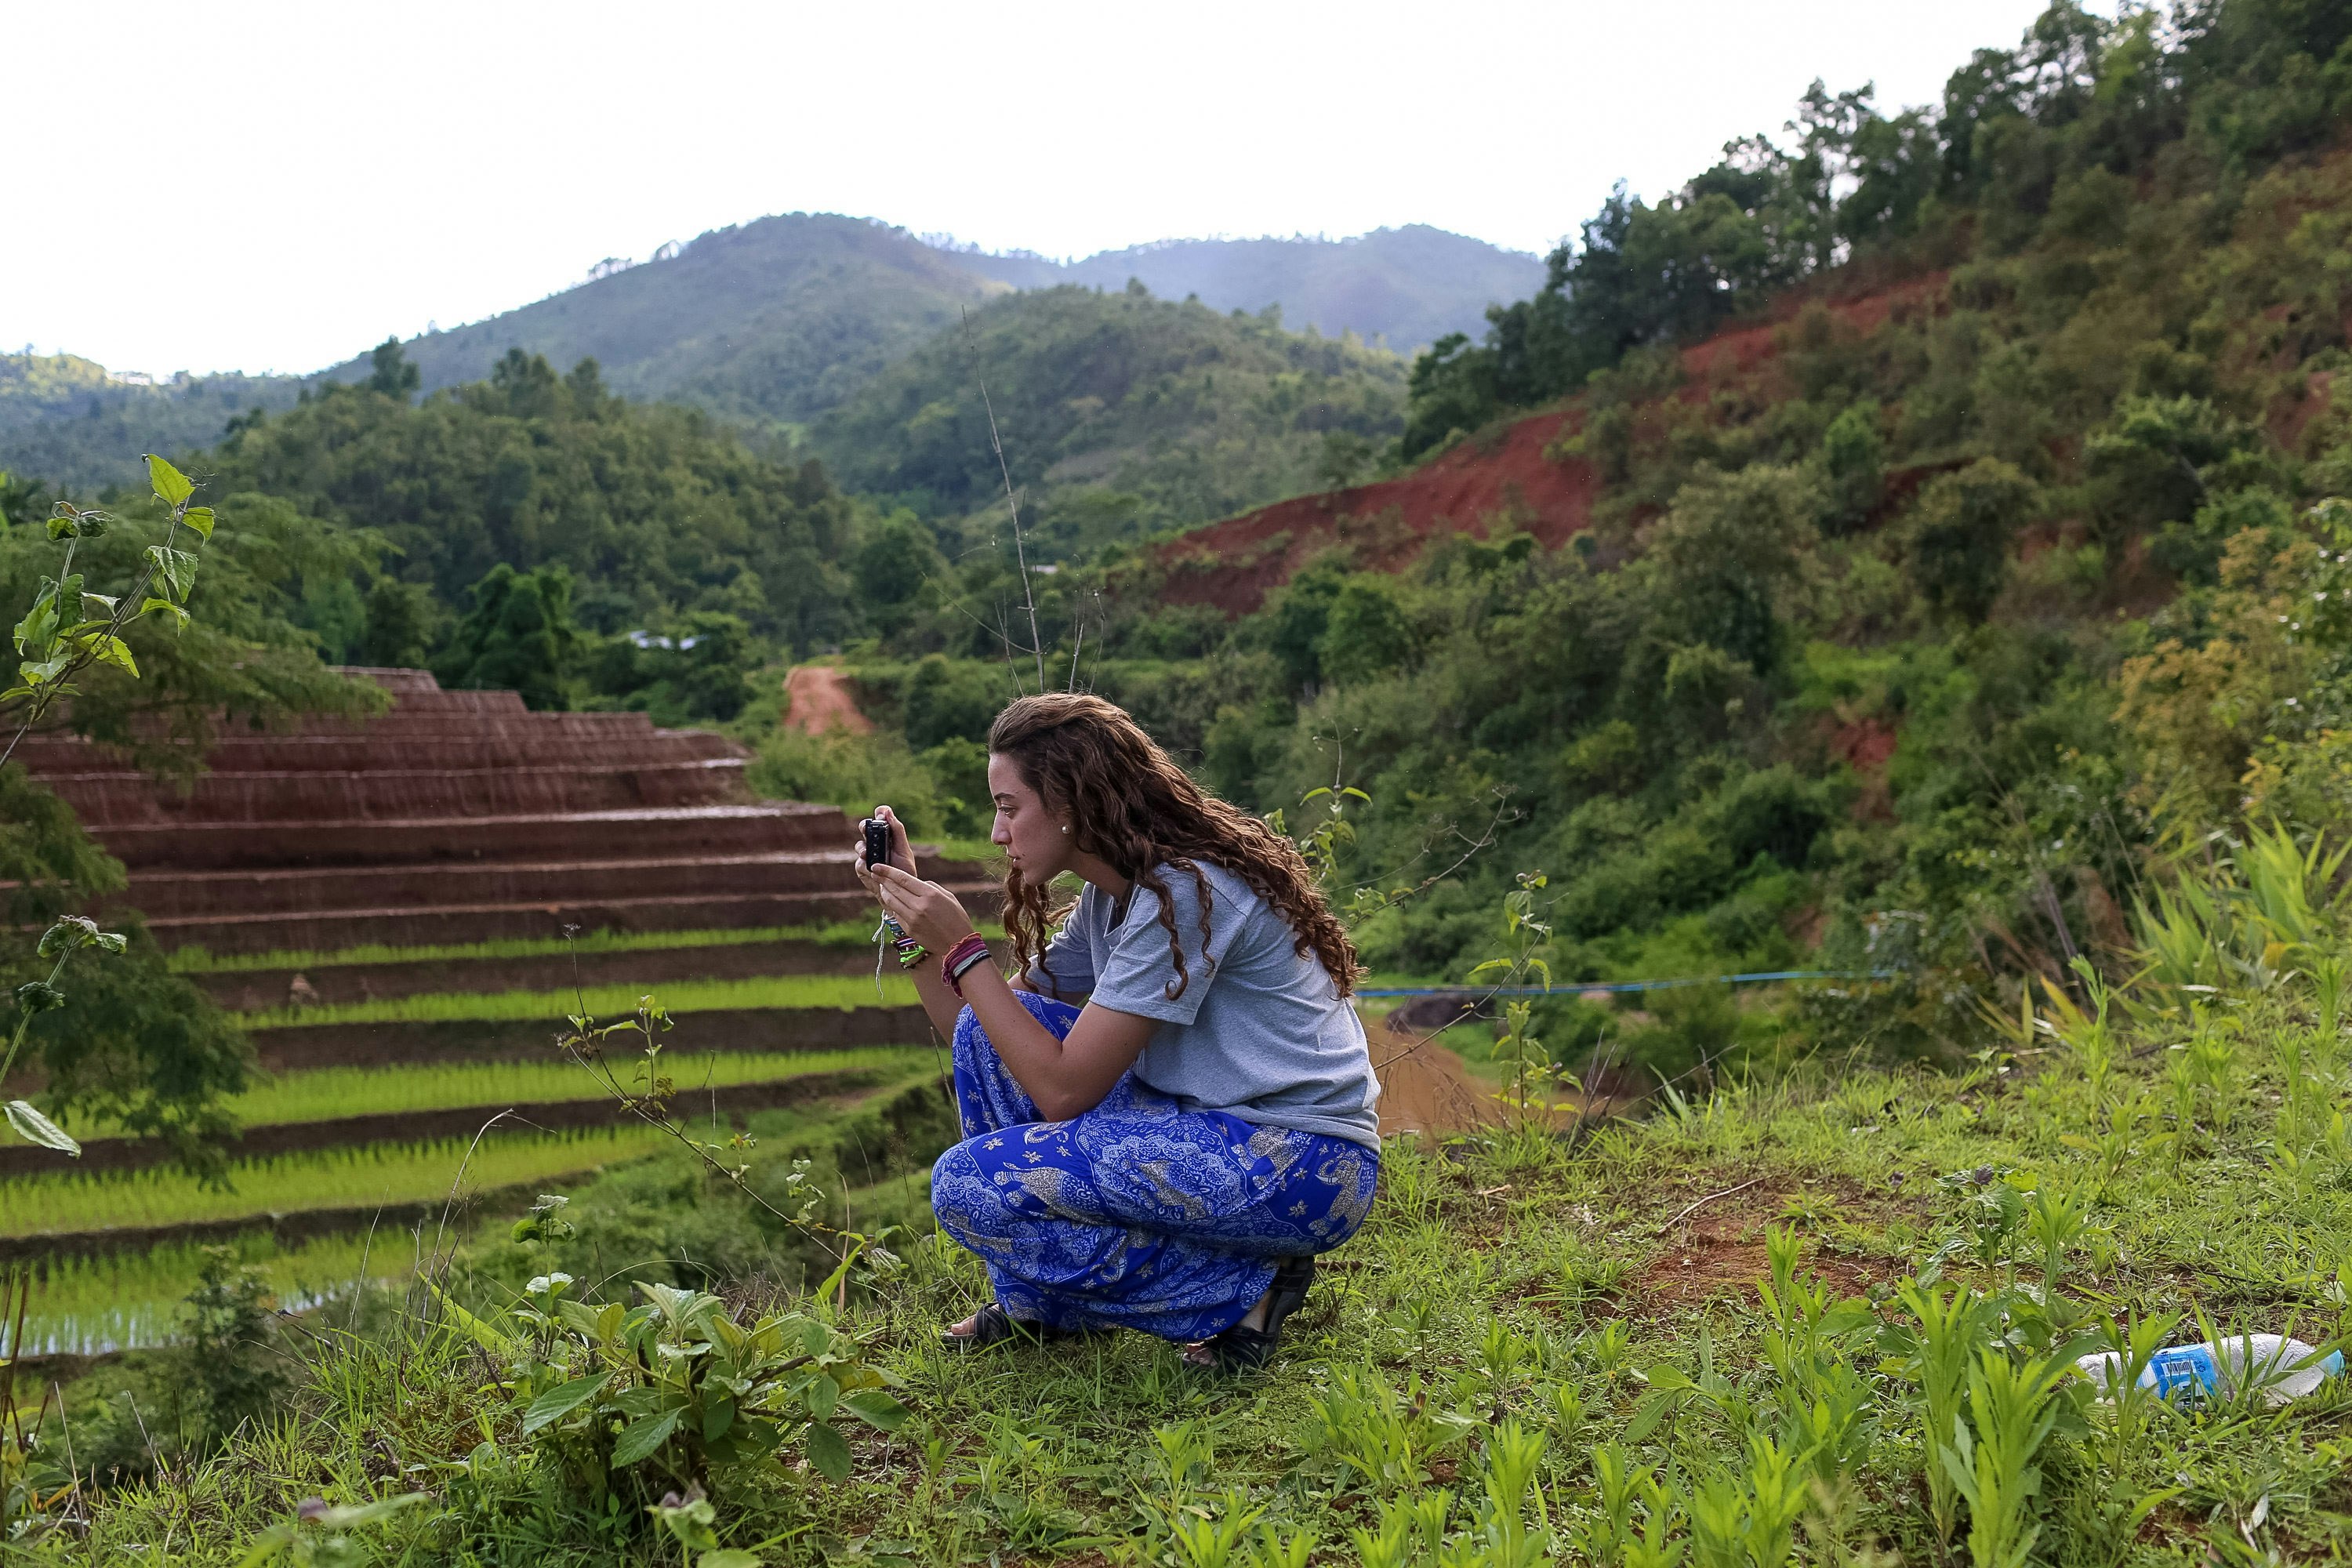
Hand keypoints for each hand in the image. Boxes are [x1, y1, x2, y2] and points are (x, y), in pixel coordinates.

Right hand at [854, 804, 917, 874]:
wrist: (900, 892)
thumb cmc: (904, 871)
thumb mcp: (904, 850)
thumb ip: (897, 831)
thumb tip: (888, 812)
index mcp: (888, 835)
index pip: (881, 817)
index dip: (880, 813)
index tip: (881, 815)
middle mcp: (876, 842)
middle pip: (865, 827)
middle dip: (865, 826)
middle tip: (867, 829)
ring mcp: (867, 855)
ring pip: (859, 846)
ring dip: (863, 849)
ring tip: (868, 855)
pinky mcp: (862, 867)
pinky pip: (859, 863)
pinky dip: (866, 866)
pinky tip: (873, 871)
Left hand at [859, 861, 977, 953]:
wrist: (958, 945)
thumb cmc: (957, 919)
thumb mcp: (948, 896)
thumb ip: (931, 887)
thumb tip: (916, 883)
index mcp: (930, 894)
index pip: (903, 879)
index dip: (887, 871)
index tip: (877, 866)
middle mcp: (919, 906)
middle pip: (894, 889)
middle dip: (882, 879)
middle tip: (874, 872)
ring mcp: (912, 919)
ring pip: (891, 901)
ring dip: (884, 892)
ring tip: (881, 886)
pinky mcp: (909, 930)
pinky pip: (896, 914)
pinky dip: (893, 906)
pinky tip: (892, 901)